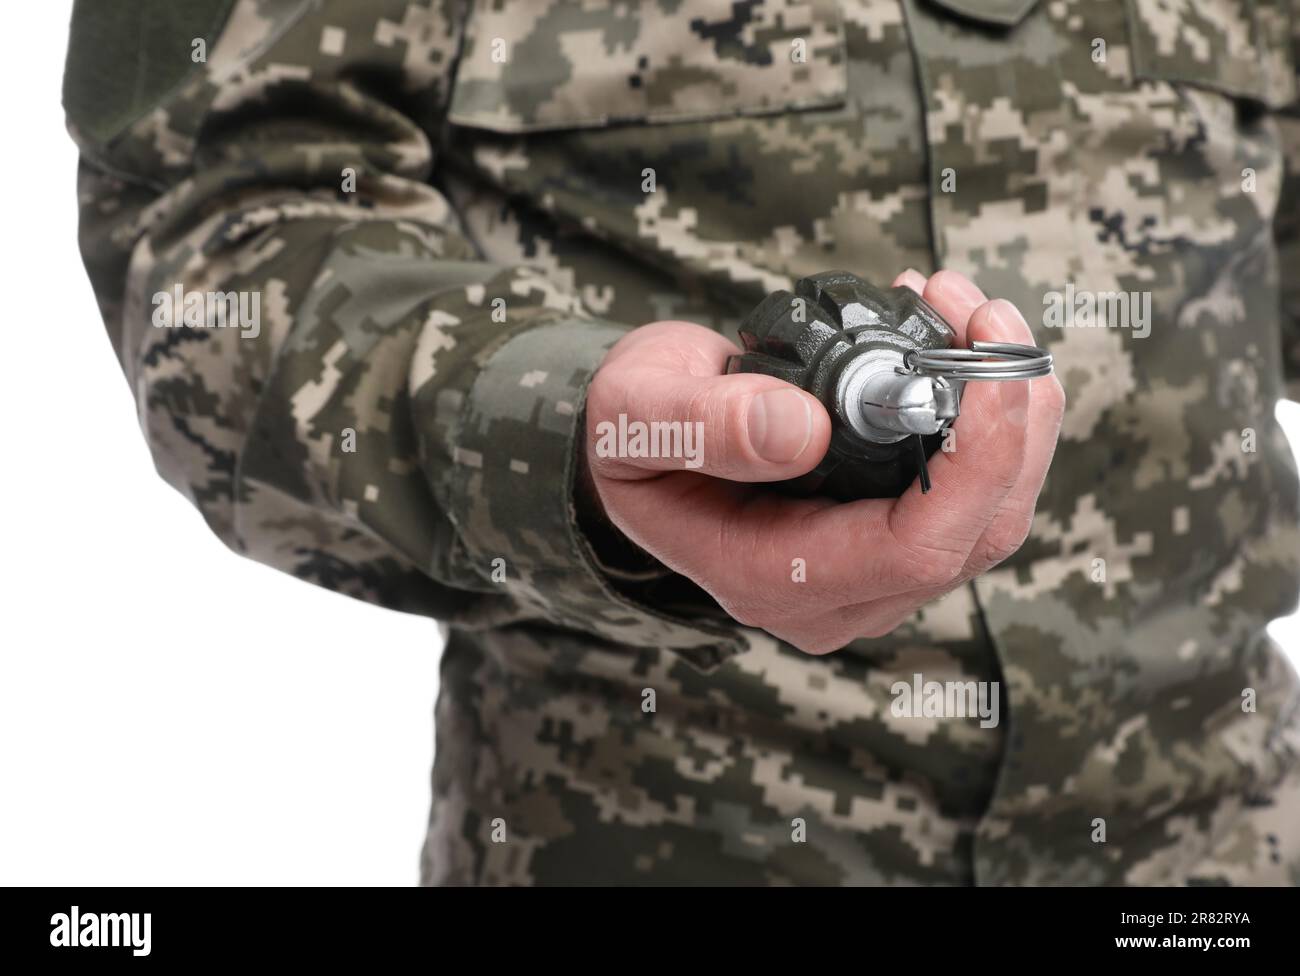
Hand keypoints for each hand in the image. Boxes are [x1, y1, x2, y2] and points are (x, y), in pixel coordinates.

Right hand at [583, 270, 1065, 653]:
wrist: (643, 442)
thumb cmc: (633, 433)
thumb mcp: (635, 417)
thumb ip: (703, 426)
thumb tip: (804, 431)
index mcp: (772, 580)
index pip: (913, 549)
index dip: (974, 462)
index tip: (983, 360)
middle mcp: (838, 595)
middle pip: (979, 534)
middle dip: (1011, 420)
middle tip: (981, 309)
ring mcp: (874, 571)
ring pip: (994, 512)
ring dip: (1010, 407)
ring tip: (962, 305)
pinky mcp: (895, 532)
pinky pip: (976, 488)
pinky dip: (987, 409)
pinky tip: (949, 333)